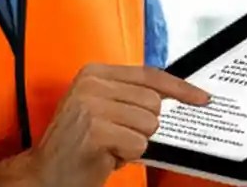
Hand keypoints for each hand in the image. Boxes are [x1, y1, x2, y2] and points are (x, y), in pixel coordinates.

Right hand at [27, 65, 210, 186]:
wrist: (44, 173)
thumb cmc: (78, 144)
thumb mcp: (102, 108)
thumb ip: (131, 97)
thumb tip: (176, 98)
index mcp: (95, 73)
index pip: (150, 75)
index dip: (180, 88)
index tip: (202, 98)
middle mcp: (92, 84)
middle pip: (154, 102)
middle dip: (144, 126)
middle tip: (118, 136)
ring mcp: (92, 106)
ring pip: (149, 125)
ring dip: (134, 142)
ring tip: (109, 145)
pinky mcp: (97, 131)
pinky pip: (138, 144)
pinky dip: (126, 156)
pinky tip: (105, 155)